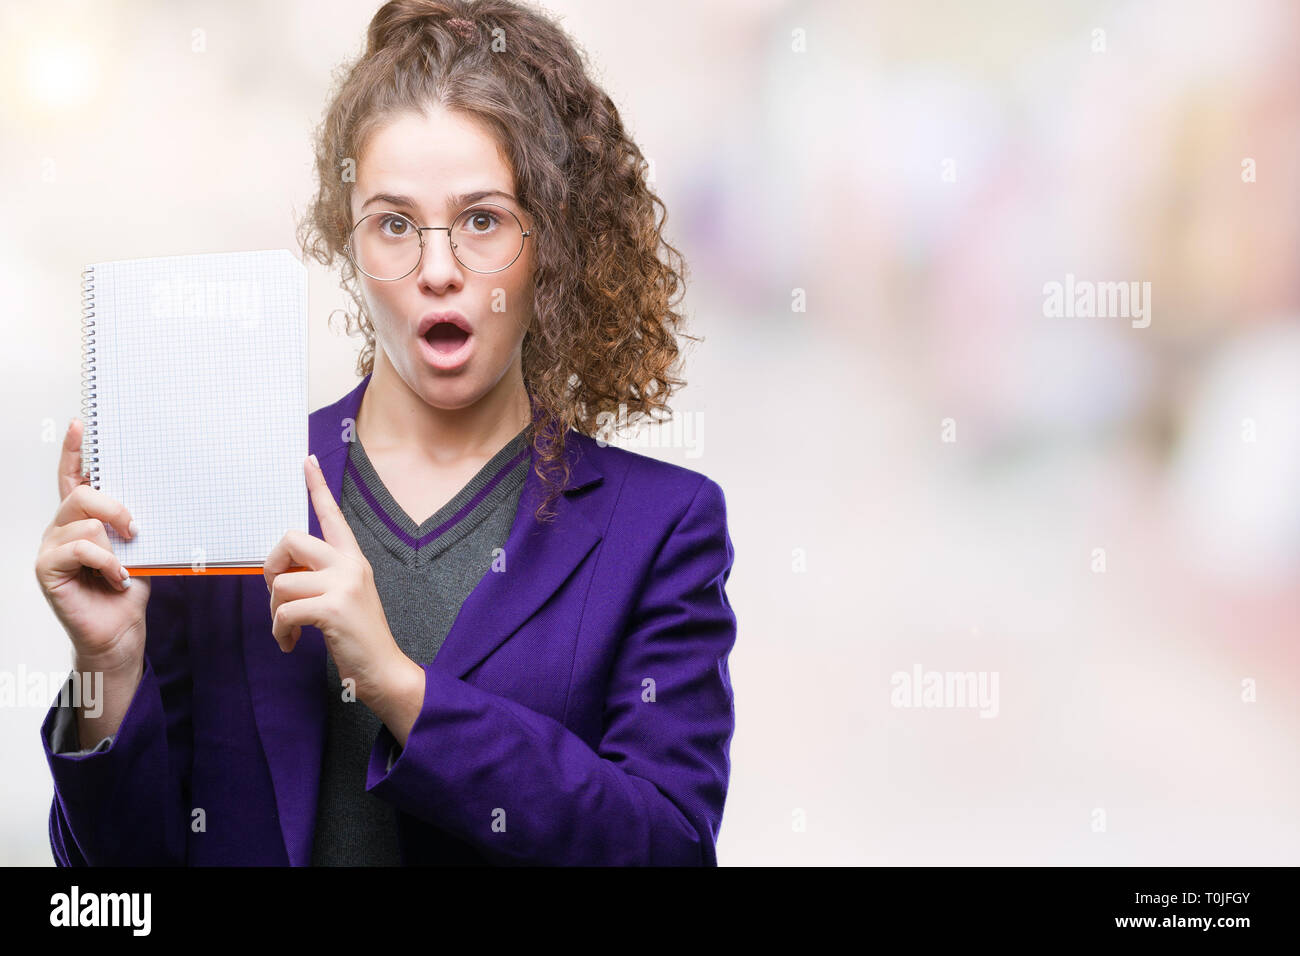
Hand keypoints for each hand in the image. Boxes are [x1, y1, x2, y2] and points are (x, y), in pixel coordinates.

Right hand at [34, 418, 150, 671]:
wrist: (120, 631)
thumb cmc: (128, 589)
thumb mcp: (138, 547)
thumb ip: (130, 521)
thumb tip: (146, 494)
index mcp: (83, 519)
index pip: (73, 478)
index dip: (75, 451)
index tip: (82, 423)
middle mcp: (62, 528)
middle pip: (82, 496)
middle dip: (115, 508)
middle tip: (135, 530)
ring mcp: (51, 547)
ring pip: (85, 523)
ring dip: (116, 545)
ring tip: (125, 567)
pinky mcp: (47, 568)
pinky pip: (82, 548)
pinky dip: (107, 563)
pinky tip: (116, 579)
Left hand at [263, 454, 404, 701]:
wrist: (385, 670)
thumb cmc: (359, 637)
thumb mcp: (345, 597)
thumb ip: (321, 576)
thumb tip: (283, 571)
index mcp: (353, 559)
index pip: (333, 515)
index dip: (317, 486)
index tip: (306, 461)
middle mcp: (350, 565)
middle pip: (290, 540)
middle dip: (271, 567)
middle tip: (277, 594)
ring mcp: (343, 585)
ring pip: (281, 582)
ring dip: (275, 611)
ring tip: (289, 629)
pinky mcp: (333, 608)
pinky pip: (284, 611)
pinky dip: (280, 631)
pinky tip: (292, 642)